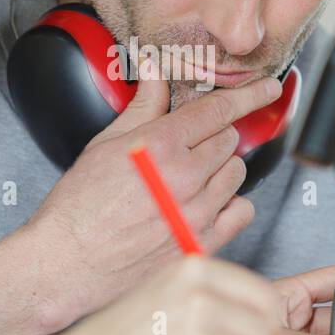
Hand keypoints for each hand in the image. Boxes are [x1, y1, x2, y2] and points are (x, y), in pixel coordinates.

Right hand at [25, 64, 281, 326]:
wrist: (66, 263)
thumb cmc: (78, 207)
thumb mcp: (105, 145)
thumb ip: (142, 106)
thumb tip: (155, 71)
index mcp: (160, 146)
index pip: (219, 109)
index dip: (249, 95)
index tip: (267, 88)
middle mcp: (185, 178)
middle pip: (229, 140)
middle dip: (213, 137)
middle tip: (187, 147)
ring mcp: (197, 214)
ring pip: (237, 173)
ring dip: (221, 169)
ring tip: (189, 178)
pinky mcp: (203, 245)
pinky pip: (242, 211)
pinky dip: (230, 204)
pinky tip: (205, 204)